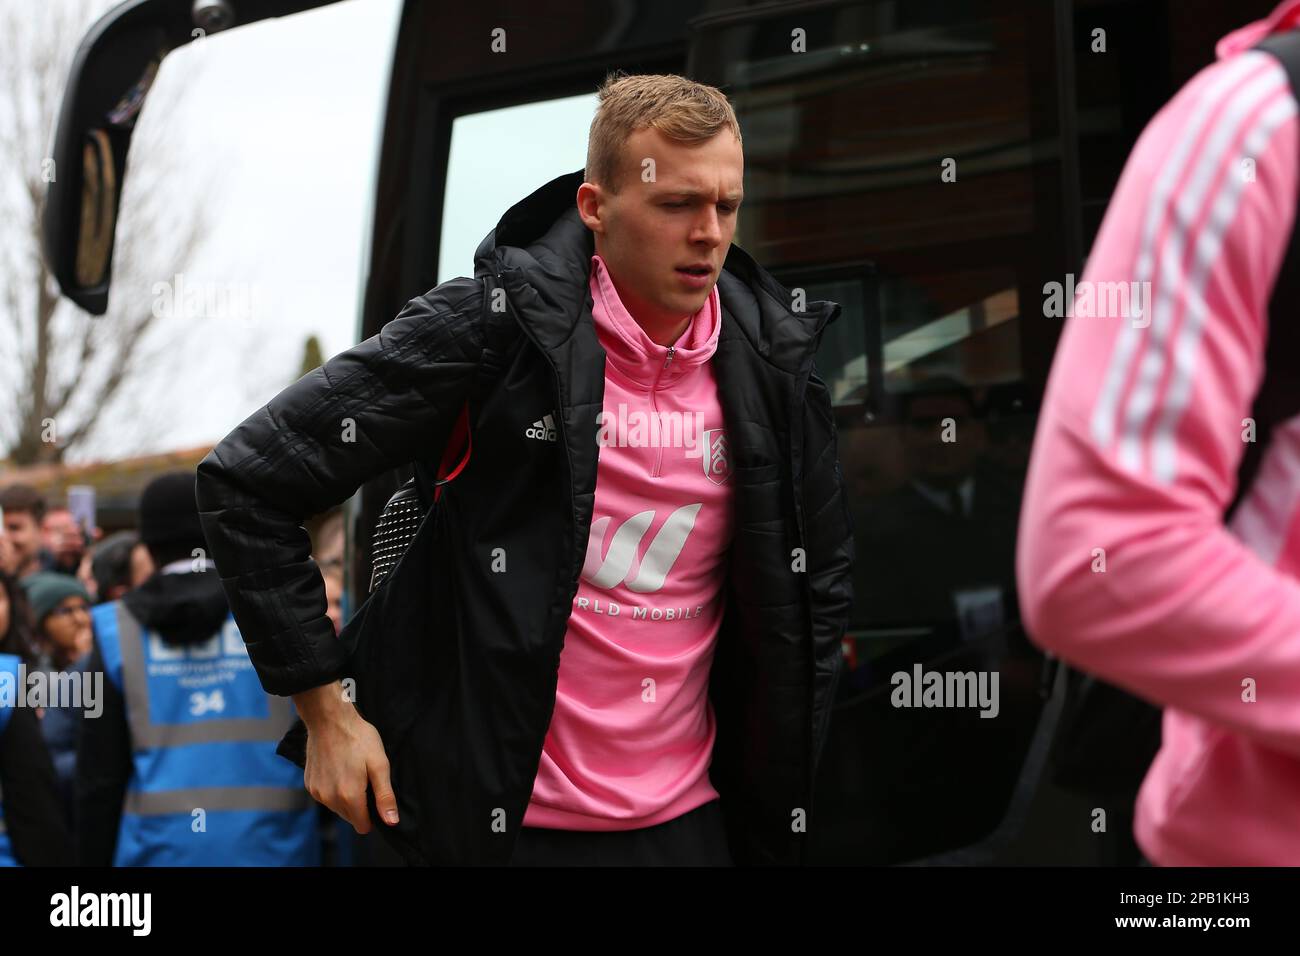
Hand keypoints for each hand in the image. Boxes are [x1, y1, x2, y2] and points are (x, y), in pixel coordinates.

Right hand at [294, 682, 398, 833]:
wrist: (329, 720)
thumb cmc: (358, 738)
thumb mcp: (380, 764)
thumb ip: (385, 796)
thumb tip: (391, 821)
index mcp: (349, 796)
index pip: (362, 826)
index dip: (372, 815)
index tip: (375, 796)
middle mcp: (330, 799)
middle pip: (350, 817)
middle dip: (359, 805)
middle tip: (364, 778)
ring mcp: (317, 792)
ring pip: (337, 808)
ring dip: (345, 797)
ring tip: (351, 771)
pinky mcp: (309, 784)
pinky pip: (325, 796)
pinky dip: (333, 789)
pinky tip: (338, 769)